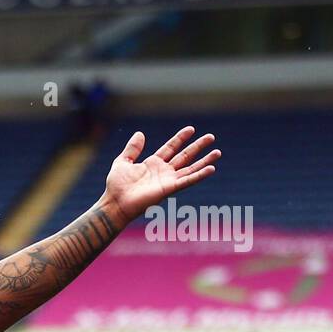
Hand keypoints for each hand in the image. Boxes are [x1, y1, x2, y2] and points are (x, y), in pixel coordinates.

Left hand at [101, 126, 220, 224]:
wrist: (115, 202)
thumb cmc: (116, 186)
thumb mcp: (122, 161)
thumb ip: (132, 149)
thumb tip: (140, 133)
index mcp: (152, 164)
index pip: (170, 148)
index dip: (180, 138)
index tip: (191, 129)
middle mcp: (163, 172)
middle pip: (184, 156)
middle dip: (197, 146)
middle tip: (211, 137)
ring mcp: (167, 180)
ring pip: (190, 168)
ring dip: (204, 161)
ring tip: (218, 152)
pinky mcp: (169, 189)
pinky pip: (187, 181)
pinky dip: (199, 175)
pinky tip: (211, 169)